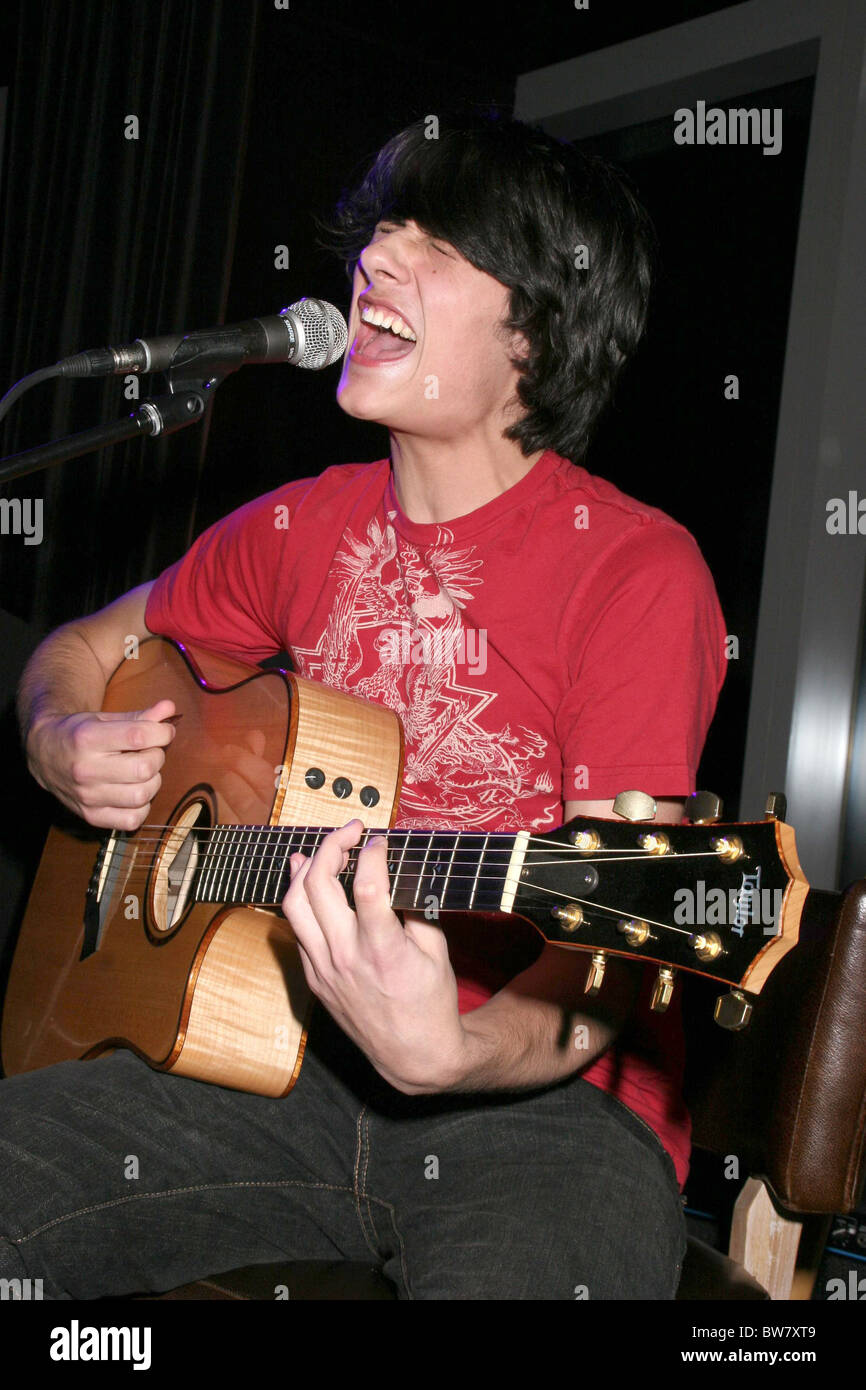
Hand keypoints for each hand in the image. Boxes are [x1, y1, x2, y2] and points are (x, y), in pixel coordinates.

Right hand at [26, 700, 176, 830]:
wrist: (45, 754)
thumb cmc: (80, 733)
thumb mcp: (105, 718)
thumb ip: (140, 716)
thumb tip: (170, 708)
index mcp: (87, 738)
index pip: (139, 736)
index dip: (162, 733)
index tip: (164, 731)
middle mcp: (85, 769)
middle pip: (144, 768)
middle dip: (157, 757)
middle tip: (149, 751)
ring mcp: (87, 796)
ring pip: (141, 795)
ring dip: (152, 782)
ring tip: (143, 772)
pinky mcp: (90, 816)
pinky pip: (132, 820)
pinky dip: (142, 807)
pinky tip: (134, 791)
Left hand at [281, 818, 467, 1093]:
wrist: (413, 1054)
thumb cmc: (431, 1001)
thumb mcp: (436, 950)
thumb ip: (415, 907)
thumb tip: (398, 869)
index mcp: (382, 951)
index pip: (368, 887)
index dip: (372, 853)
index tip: (380, 839)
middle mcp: (345, 957)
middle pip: (318, 885)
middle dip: (332, 845)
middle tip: (351, 831)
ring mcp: (323, 968)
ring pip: (294, 904)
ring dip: (305, 868)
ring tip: (322, 850)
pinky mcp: (313, 977)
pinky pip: (297, 929)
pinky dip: (301, 899)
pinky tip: (308, 880)